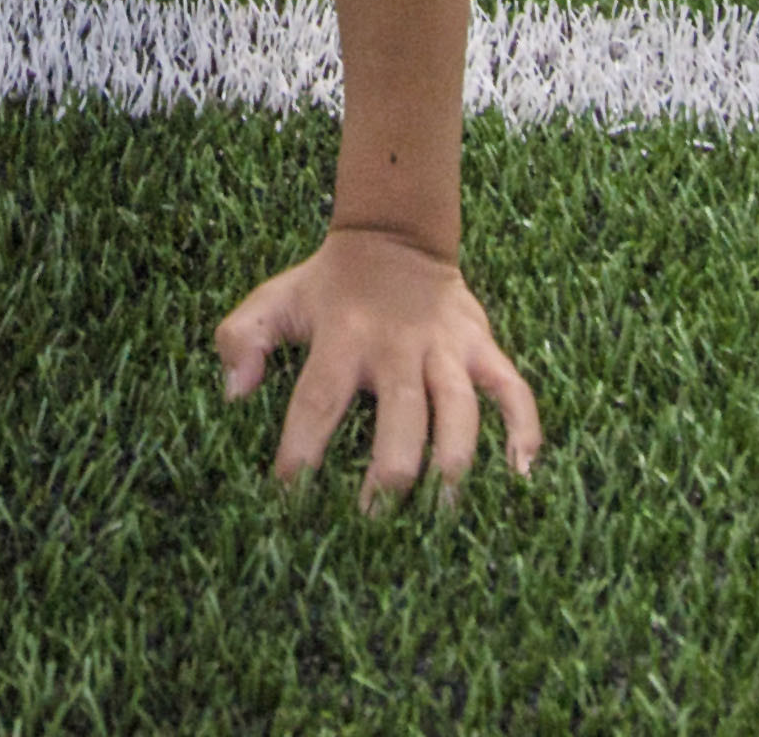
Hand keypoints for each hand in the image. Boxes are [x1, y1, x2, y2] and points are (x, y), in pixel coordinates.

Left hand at [213, 225, 541, 501]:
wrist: (395, 235)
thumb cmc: (328, 285)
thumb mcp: (275, 300)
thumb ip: (242, 339)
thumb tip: (235, 393)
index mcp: (342, 336)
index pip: (317, 400)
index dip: (302, 451)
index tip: (289, 496)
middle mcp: (397, 346)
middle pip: (401, 418)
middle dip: (388, 476)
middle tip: (372, 523)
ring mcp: (445, 348)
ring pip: (459, 411)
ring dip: (452, 464)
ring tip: (440, 515)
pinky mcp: (481, 346)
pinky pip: (513, 389)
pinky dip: (524, 427)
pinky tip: (521, 471)